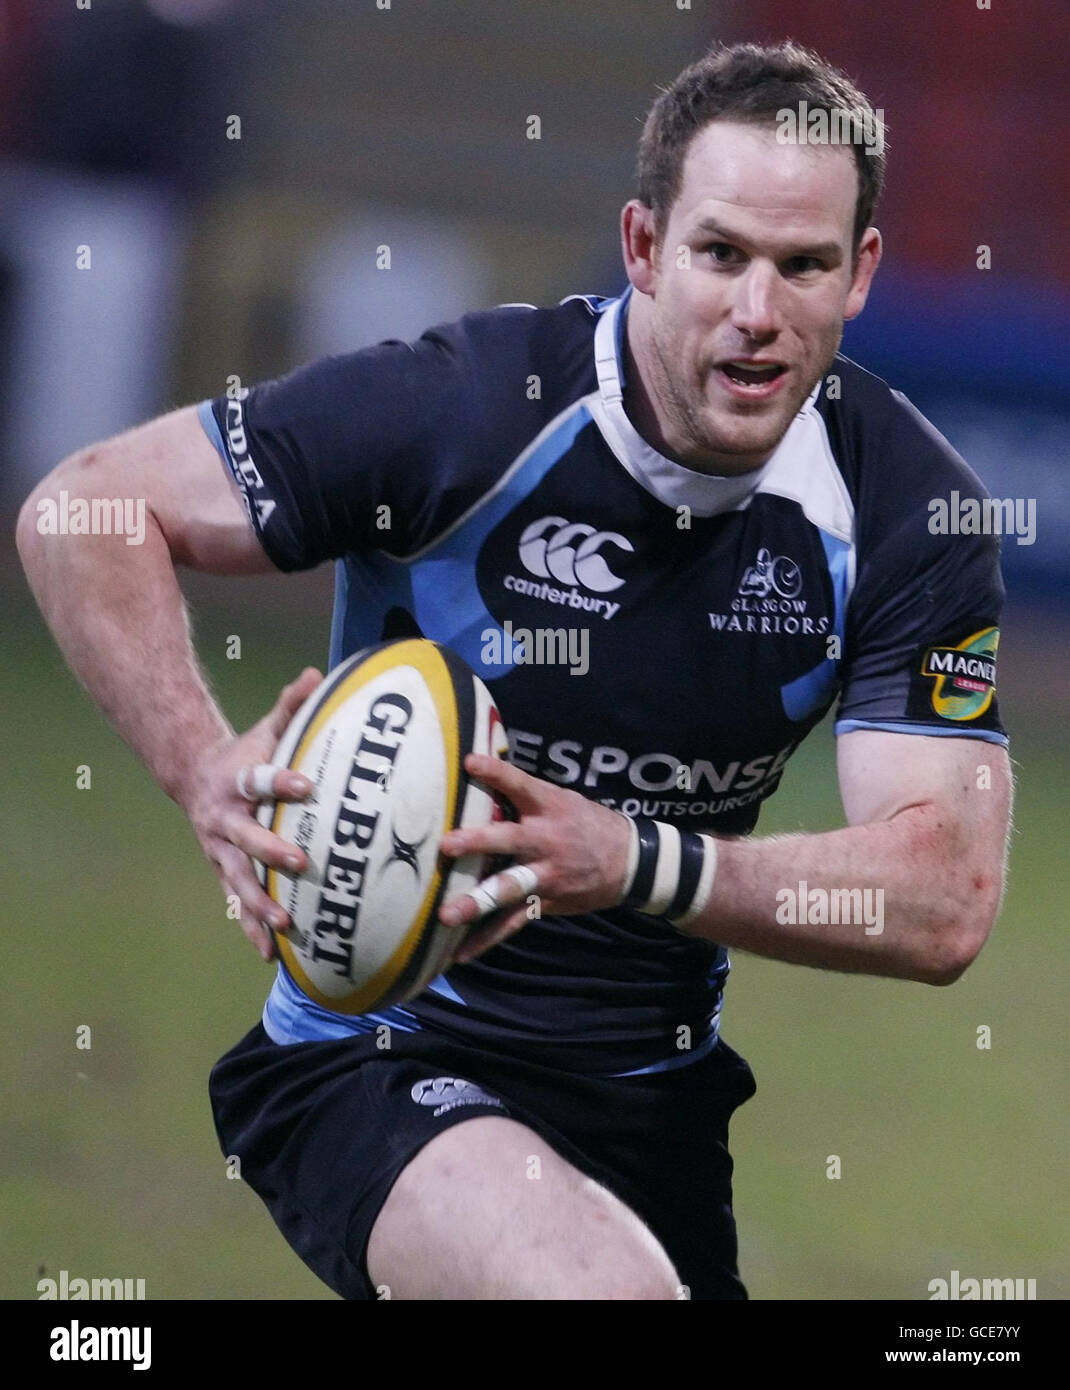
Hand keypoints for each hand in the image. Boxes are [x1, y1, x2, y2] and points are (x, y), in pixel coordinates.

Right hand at [179, 667, 322, 959]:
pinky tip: (272, 955)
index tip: (307, 785)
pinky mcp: (224, 873)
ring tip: (283, 923)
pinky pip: (238, 905)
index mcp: (238, 781)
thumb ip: (291, 706)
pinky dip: (252, 929)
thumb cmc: (248, 753)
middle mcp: (225, 820)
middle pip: (247, 838)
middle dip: (272, 851)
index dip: (282, 781)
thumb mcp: (266, 728)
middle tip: (301, 861)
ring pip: (238, 880)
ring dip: (259, 903)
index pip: (261, 778)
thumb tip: (316, 673)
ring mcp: (221, 851)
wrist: (197, 778)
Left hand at [437, 754, 632, 963]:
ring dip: (476, 902)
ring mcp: (545, 876)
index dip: (497, 772)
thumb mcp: (564, 801)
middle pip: (509, 840)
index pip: (521, 784)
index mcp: (550, 808)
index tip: (470, 762)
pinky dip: (486, 939)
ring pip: (508, 889)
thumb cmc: (588, 824)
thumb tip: (483, 779)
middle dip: (478, 843)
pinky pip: (512, 923)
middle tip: (447, 846)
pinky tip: (460, 953)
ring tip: (446, 915)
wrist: (631, 862)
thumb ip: (527, 797)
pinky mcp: (545, 902)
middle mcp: (546, 841)